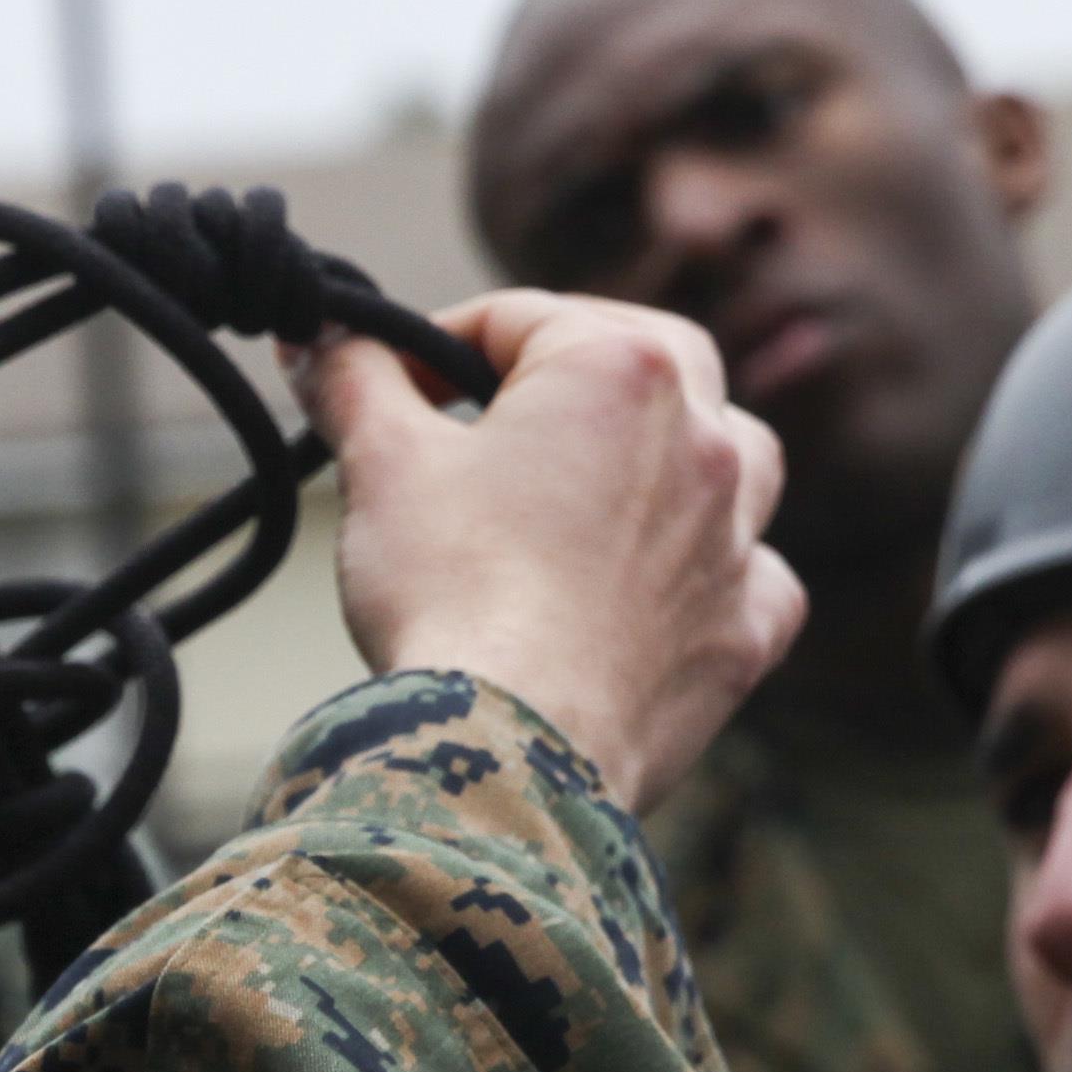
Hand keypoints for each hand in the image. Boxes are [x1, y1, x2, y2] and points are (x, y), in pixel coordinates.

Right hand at [302, 291, 800, 810]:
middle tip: (495, 411)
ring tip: (598, 483)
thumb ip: (354, 380)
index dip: (439, 346)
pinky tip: (665, 585)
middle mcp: (705, 438)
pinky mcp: (746, 629)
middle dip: (572, 370)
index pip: (520, 319)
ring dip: (673, 452)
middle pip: (648, 358)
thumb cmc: (451, 595)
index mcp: (622, 369)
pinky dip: (714, 568)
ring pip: (733, 455)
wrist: (513, 752)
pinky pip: (755, 573)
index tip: (392, 388)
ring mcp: (737, 538)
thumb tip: (316, 336)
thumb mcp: (380, 464)